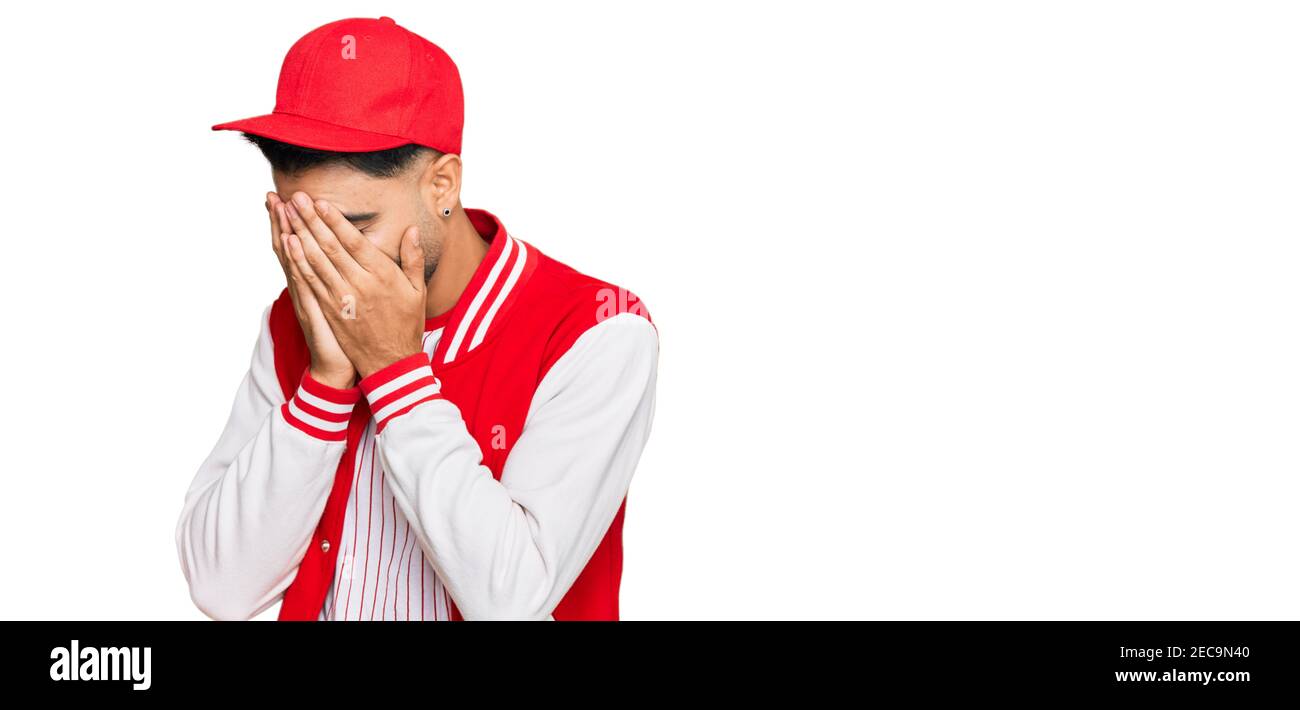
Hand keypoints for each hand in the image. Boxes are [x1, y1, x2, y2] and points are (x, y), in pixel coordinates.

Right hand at [267, 192, 356, 388]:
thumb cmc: (346, 336)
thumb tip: (342, 258)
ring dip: (285, 233)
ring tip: (279, 208)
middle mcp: (305, 288)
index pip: (301, 248)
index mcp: (315, 283)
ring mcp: (306, 298)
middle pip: (290, 249)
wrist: (338, 369)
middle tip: (274, 195)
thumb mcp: (342, 303)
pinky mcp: (312, 310)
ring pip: (293, 261)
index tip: (286, 198)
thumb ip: (342, 279)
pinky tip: (289, 244)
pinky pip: (302, 281)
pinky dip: (295, 262)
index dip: (292, 225)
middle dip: (282, 222)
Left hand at [279, 190, 426, 379]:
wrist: (391, 363)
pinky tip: (288, 244)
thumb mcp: (417, 291)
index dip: (335, 220)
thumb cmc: (406, 325)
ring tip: (286, 213)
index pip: (353, 241)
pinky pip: (309, 281)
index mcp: (381, 276)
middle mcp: (358, 284)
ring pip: (315, 260)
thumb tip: (412, 230)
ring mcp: (340, 298)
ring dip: (298, 234)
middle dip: (310, 219)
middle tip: (296, 197)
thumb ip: (413, 259)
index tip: (320, 201)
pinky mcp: (328, 310)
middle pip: (329, 246)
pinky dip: (297, 260)